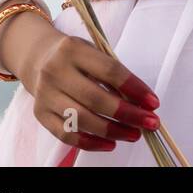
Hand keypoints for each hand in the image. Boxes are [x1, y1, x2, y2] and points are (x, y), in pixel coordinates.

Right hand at [10, 15, 161, 153]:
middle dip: (127, 114)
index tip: (153, 103)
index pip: (110, 71)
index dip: (135, 88)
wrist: (39, 58)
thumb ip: (114, 75)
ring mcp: (45, 94)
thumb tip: (141, 103)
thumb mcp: (94, 54)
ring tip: (134, 134)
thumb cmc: (77, 57)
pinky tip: (110, 144)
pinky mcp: (40, 114)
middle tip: (150, 123)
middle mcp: (55, 71)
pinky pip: (66, 134)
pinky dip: (90, 143)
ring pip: (81, 119)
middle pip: (96, 98)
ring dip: (112, 130)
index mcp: (73, 49)